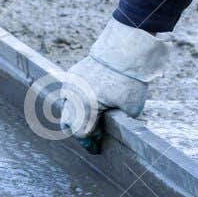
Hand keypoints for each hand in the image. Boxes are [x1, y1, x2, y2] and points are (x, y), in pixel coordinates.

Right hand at [57, 19, 174, 137]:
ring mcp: (71, 85)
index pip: (81, 133)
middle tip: (93, 135)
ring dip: (76, 117)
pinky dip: (77, 101)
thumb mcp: (131, 109)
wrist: (125, 50)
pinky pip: (70, 94)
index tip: (96, 147)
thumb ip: (117, 123)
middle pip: (69, 124)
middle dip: (80, 131)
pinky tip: (90, 101)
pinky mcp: (72, 75)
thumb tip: (110, 131)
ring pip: (66, 109)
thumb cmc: (129, 80)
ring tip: (91, 119)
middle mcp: (74, 97)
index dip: (89, 142)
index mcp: (87, 107)